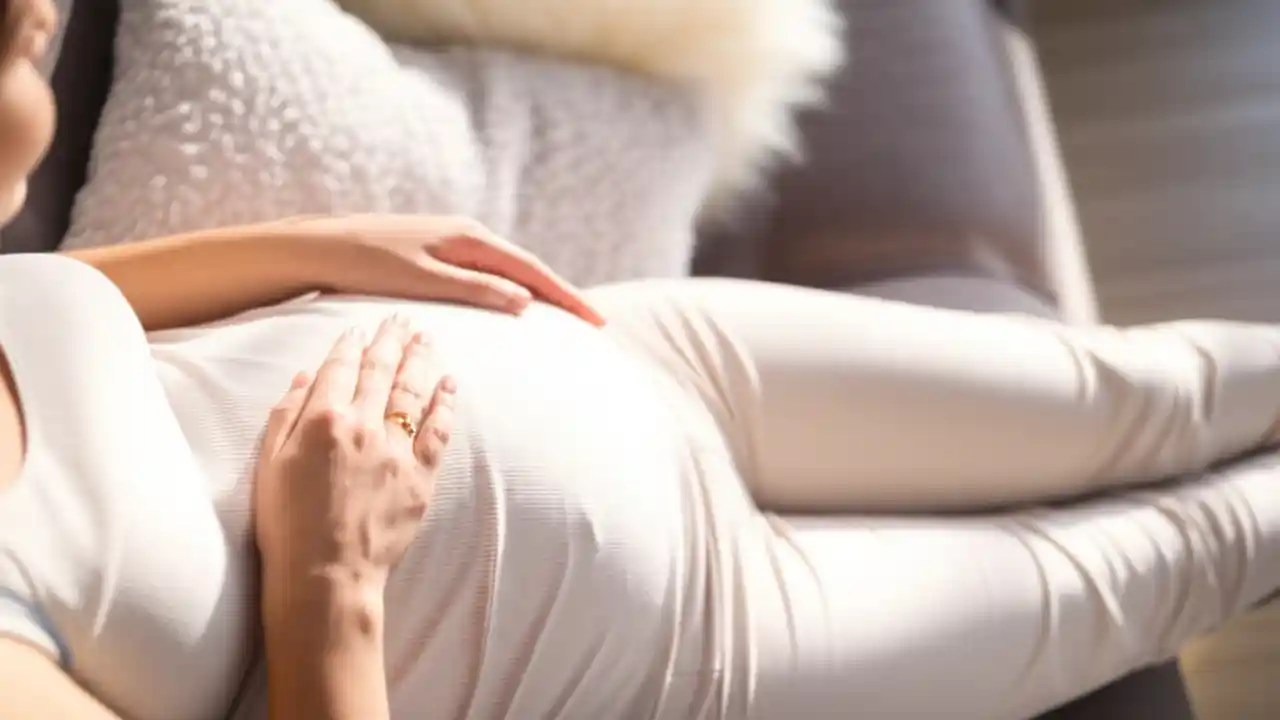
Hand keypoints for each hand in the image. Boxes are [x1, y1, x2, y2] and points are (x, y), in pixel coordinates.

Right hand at [254, 314, 454, 601]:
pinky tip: (449, 384)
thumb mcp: (269, 464)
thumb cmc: (286, 524)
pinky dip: (445, 404)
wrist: (325, 573)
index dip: (350, 345)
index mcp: (321, 420)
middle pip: (381, 371)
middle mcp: (362, 426)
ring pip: (413, 391)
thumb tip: (305, 377)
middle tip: (400, 319)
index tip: (358, 331)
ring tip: (426, 338)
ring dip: (421, 360)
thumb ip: (285, 415)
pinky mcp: (420, 475)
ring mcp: (395, 450)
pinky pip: (438, 431)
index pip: (340, 368)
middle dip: (391, 340)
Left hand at [276, 214, 604, 325]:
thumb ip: (475, 290)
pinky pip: (488, 273)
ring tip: (564, 318)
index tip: (597, 320)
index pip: (533, 271)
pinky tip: (514, 307)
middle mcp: (466, 233)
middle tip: (593, 322)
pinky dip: (511, 289)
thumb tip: (526, 301)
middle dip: (562, 294)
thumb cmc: (366, 265)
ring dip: (538, 293)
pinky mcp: (436, 252)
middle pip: (528, 268)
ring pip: (508, 270)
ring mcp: (452, 241)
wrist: (318, 247)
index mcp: (470, 238)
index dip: (567, 297)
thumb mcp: (424, 281)